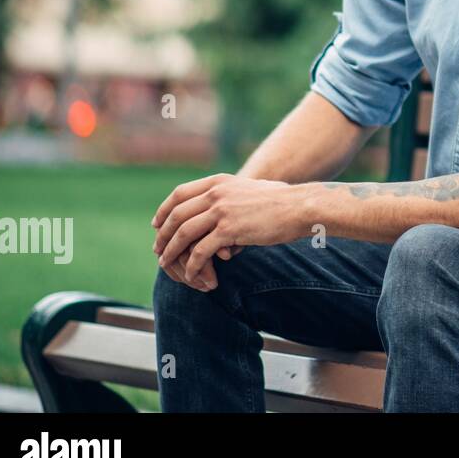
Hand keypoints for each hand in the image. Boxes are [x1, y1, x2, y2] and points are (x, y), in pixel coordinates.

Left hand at [153, 174, 302, 285]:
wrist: (301, 207)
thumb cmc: (281, 202)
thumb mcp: (249, 189)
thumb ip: (230, 196)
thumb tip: (218, 210)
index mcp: (219, 182)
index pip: (179, 194)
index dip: (164, 210)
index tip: (157, 224)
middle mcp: (216, 193)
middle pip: (176, 215)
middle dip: (163, 235)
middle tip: (158, 249)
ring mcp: (222, 211)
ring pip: (183, 234)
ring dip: (171, 252)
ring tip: (167, 264)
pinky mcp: (230, 230)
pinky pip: (200, 251)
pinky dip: (193, 265)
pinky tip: (192, 275)